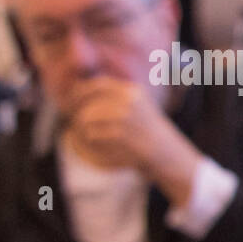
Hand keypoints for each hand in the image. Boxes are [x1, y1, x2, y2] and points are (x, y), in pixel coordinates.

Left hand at [65, 76, 201, 205]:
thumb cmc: (150, 137)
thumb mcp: (138, 111)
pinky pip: (93, 134)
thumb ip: (115, 101)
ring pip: (88, 117)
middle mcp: (131, 101)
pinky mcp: (123, 134)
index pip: (99, 84)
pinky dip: (89, 139)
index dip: (81, 92)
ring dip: (81, 127)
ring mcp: (127, 117)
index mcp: (134, 92)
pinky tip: (92, 143)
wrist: (171, 157)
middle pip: (90, 100)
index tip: (71, 102)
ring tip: (83, 135)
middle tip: (73, 120)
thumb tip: (80, 96)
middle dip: (76, 110)